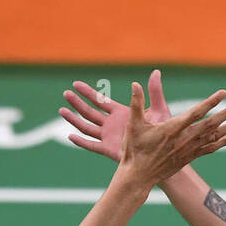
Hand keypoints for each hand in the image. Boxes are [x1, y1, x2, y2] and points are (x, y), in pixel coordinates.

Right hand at [62, 69, 204, 162]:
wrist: (163, 153)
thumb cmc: (163, 133)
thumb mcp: (158, 109)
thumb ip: (154, 91)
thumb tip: (156, 72)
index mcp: (121, 112)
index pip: (100, 100)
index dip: (87, 92)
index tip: (76, 84)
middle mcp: (112, 124)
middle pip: (89, 111)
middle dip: (77, 103)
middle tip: (65, 93)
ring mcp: (109, 136)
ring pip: (86, 126)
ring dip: (74, 119)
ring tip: (61, 110)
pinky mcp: (108, 149)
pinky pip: (91, 145)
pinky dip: (81, 141)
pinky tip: (71, 136)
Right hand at [113, 81, 225, 186]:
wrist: (139, 177)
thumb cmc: (135, 150)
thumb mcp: (133, 125)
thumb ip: (136, 103)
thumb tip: (135, 83)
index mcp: (172, 129)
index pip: (195, 113)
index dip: (210, 103)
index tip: (223, 94)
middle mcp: (184, 140)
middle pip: (210, 124)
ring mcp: (189, 149)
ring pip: (214, 136)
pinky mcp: (190, 157)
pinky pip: (211, 148)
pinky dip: (225, 142)